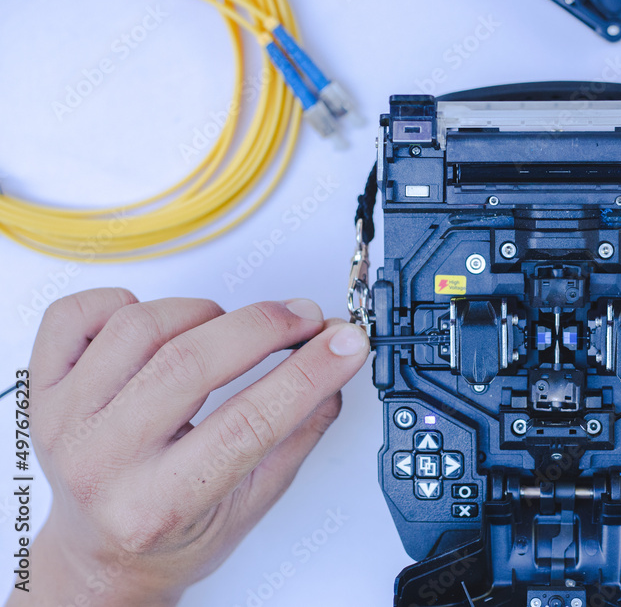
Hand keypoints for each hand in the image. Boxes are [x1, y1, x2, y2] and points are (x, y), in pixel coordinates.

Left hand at [8, 289, 368, 606]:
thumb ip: (299, 433)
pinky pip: (76, 315)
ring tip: (229, 332)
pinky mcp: (42, 390)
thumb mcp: (253, 502)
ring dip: (205, 313)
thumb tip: (336, 364)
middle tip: (304, 318)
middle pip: (191, 362)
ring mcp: (65, 420)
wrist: (101, 552)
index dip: (308, 372)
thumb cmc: (170, 534)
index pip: (249, 422)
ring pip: (141, 326)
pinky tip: (157, 323)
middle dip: (266, 326)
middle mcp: (103, 461)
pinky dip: (122, 301)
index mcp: (159, 504)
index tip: (344, 343)